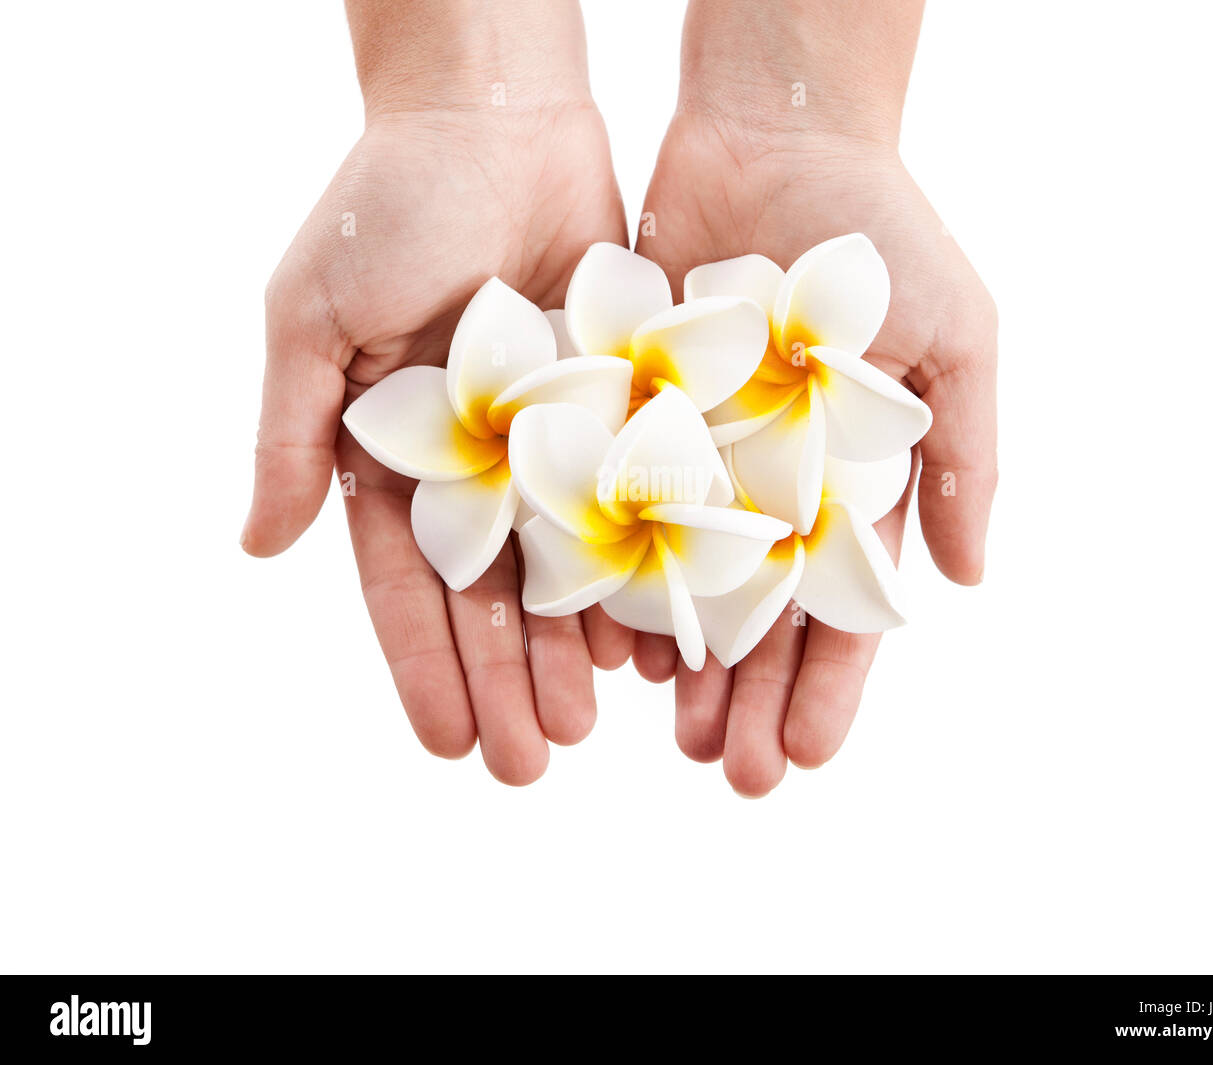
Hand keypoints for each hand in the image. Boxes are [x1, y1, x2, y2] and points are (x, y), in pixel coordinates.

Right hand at [241, 5, 628, 783]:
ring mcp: (550, 440)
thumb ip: (291, 431)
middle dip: (507, 680)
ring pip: (565, 566)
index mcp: (393, 452)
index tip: (444, 743)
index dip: (423, 664)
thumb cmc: (390, 201)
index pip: (405, 583)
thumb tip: (257, 546)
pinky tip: (656, 638)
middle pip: (492, 594)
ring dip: (575, 648)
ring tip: (593, 726)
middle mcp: (473, 461)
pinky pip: (632, 504)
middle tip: (531, 765)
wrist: (498, 114)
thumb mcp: (313, 314)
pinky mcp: (616, 408)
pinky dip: (641, 569)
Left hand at [635, 104, 996, 793]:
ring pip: (683, 585)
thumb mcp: (954, 340)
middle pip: (758, 618)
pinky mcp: (629, 418)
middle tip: (726, 774)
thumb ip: (966, 460)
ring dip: (679, 662)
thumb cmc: (882, 235)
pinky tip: (605, 642)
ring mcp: (696, 460)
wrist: (774, 134)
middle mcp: (768, 488)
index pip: (841, 608)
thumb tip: (972, 581)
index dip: (827, 686)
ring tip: (662, 734)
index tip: (801, 758)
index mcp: (848, 485)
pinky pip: (616, 512)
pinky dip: (612, 576)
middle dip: (746, 699)